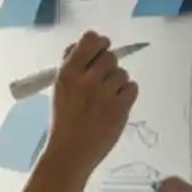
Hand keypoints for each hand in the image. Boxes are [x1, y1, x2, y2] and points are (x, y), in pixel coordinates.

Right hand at [45, 30, 139, 174]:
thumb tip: (82, 46)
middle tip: (102, 81)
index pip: (90, 39)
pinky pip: (132, 88)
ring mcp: (105, 94)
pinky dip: (126, 94)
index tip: (99, 51)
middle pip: (110, 56)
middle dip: (108, 67)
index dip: (98, 43)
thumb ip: (71, 65)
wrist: (70, 152)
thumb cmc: (63, 120)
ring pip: (123, 73)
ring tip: (107, 97)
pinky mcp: (120, 108)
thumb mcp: (59, 89)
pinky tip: (116, 104)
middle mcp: (87, 79)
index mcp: (68, 73)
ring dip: (117, 82)